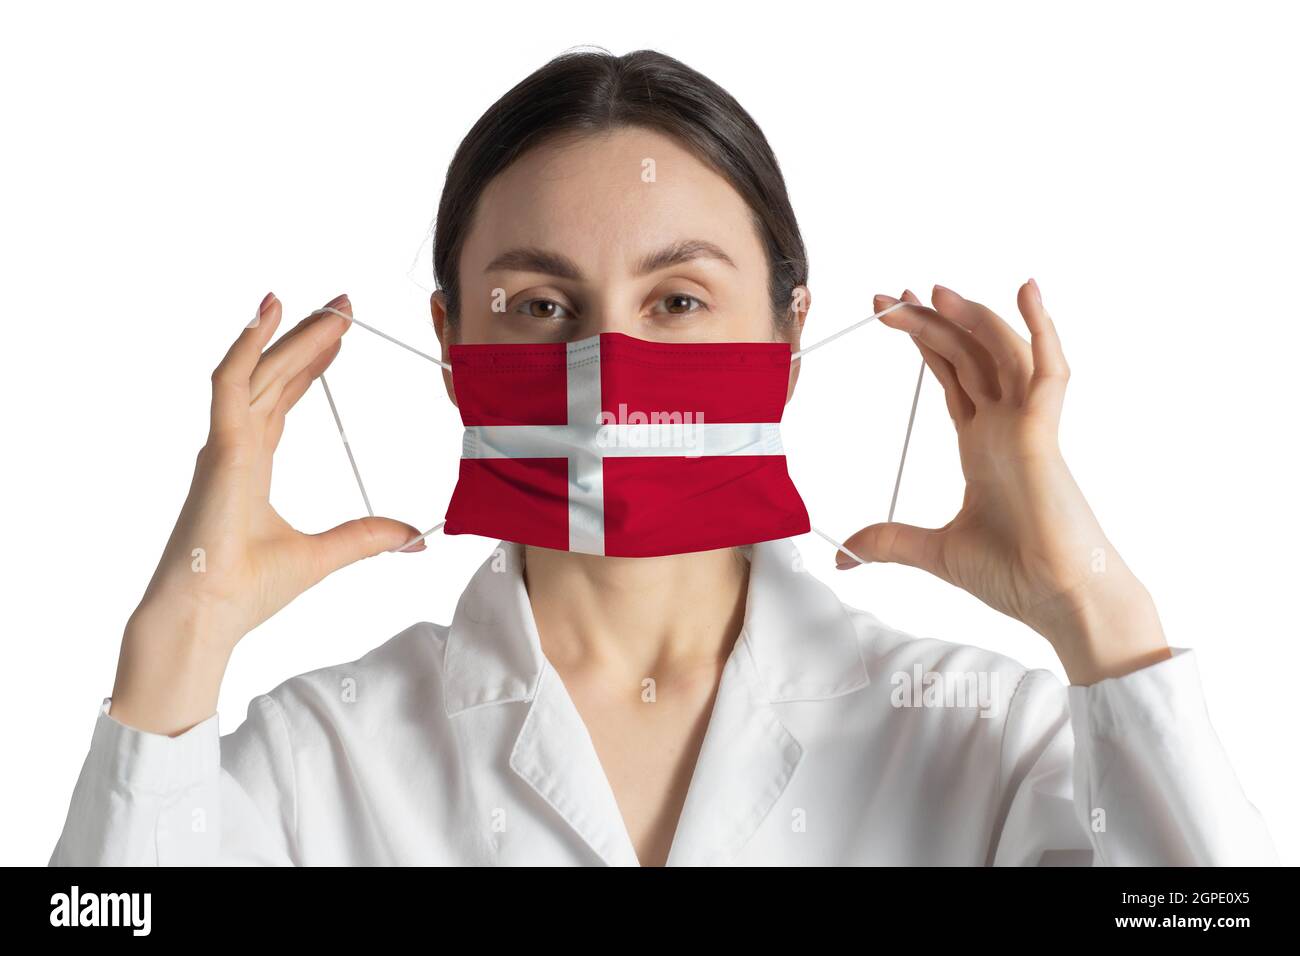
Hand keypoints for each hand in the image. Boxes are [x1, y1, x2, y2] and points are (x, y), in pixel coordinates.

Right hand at [111, 292, 424, 733]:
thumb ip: (366, 538)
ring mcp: (224, 445)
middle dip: (309, 337)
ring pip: (260, 370)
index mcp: (251, 466)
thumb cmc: (245, 591)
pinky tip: (268, 312)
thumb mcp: (323, 556)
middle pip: (275, 375)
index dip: (309, 367)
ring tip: (326, 304)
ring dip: (290, 333)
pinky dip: (247, 345)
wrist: (204, 617)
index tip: (339, 339)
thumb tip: (413, 538)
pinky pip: (231, 383)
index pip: (282, 400)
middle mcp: (235, 447)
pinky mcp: (220, 450)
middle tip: (345, 305)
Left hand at [840, 281, 1169, 684]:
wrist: (1058, 601)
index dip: (922, 341)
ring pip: (1001, 351)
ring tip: (932, 289)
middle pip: (968, 353)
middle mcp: (1005, 426)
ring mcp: (1028, 425)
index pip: (951, 374)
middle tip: (887, 295)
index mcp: (982, 444)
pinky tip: (1026, 290)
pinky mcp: (1046, 434)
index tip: (886, 313)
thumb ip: (889, 543)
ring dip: (971, 316)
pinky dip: (1041, 328)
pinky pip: (1049, 370)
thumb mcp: (934, 552)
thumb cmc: (1014, 575)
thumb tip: (842, 556)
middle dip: (929, 320)